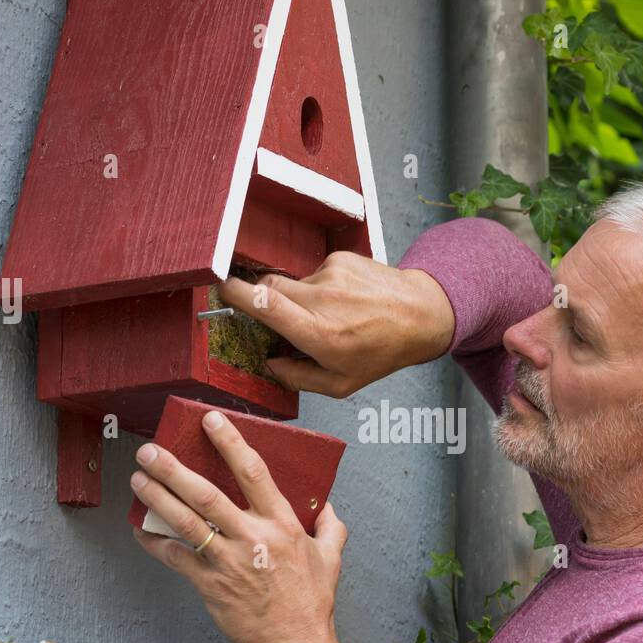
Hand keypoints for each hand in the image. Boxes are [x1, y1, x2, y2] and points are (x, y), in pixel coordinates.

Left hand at [129, 410, 347, 642]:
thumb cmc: (311, 603)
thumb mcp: (331, 558)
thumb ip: (331, 526)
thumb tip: (327, 505)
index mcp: (283, 525)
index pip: (253, 472)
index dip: (230, 443)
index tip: (211, 421)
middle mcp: (253, 538)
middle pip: (207, 495)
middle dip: (174, 469)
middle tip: (152, 450)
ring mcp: (228, 563)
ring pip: (186, 523)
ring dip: (158, 499)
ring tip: (138, 479)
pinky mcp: (210, 586)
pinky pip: (176, 558)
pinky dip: (155, 543)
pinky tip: (141, 529)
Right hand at [217, 251, 454, 397]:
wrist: (420, 313)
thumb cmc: (380, 353)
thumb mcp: (341, 383)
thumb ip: (298, 378)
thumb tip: (269, 364)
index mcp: (319, 334)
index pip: (266, 305)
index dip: (237, 294)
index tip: (221, 289)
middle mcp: (322, 300)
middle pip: (268, 287)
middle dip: (261, 300)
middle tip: (278, 318)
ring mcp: (331, 274)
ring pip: (293, 283)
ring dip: (299, 299)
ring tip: (331, 315)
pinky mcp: (340, 258)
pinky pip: (314, 273)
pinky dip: (320, 288)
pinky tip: (344, 301)